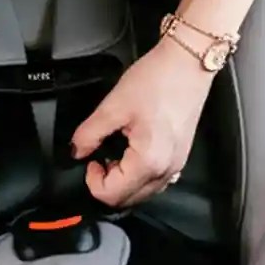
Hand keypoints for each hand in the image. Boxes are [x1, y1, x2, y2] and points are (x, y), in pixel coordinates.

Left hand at [70, 38, 214, 206]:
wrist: (188, 64)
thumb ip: (89, 134)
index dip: (93, 181)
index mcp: (149, 161)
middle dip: (107, 184)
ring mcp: (176, 166)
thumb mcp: (113, 106)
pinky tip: (132, 156)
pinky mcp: (180, 158)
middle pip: (127, 200)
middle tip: (100, 157)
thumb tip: (77, 151)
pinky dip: (138, 176)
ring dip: (122, 182)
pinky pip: (155, 182)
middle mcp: (166, 170)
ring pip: (141, 194)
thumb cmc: (159, 80)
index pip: (111, 195)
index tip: (90, 160)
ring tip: (115, 154)